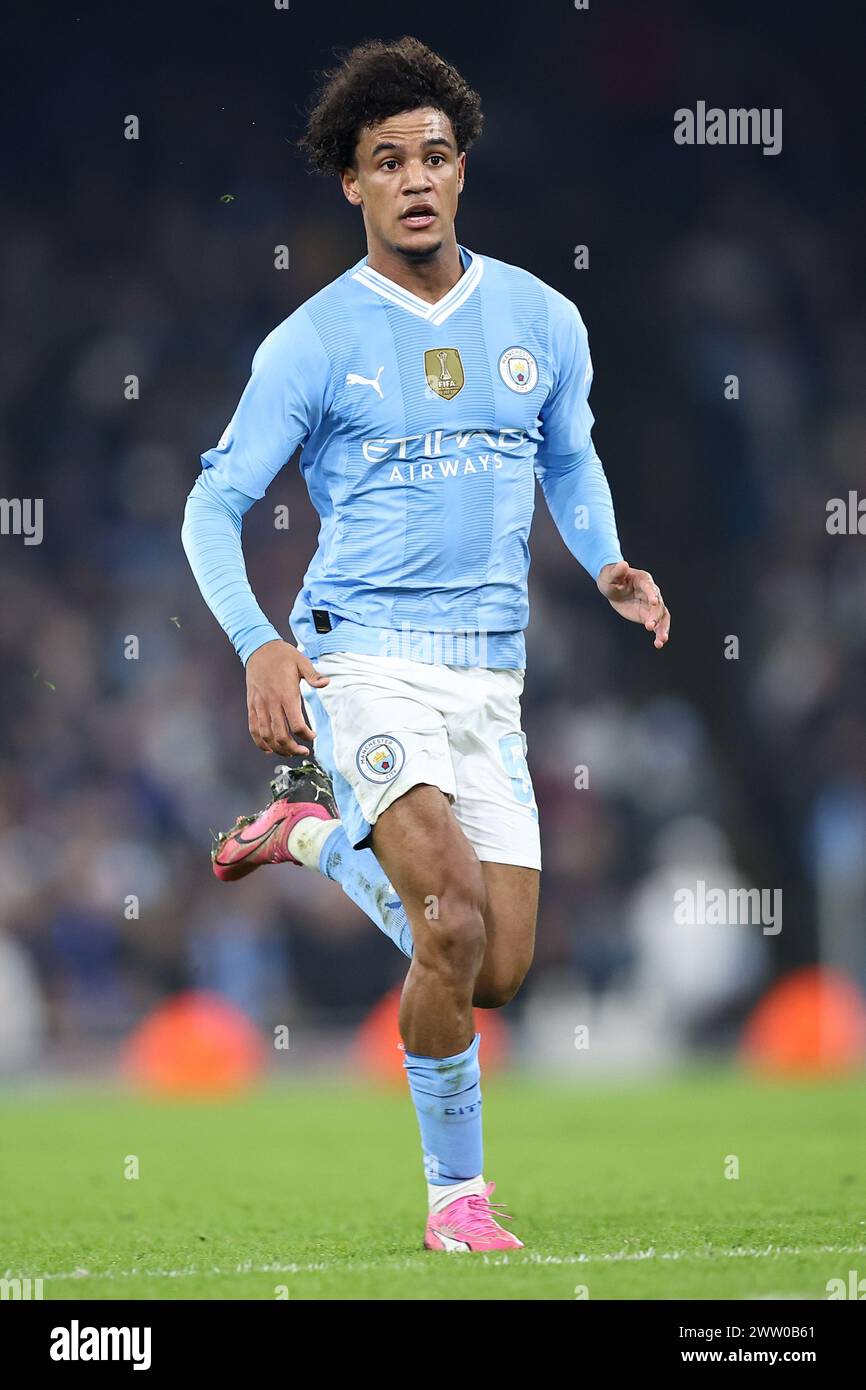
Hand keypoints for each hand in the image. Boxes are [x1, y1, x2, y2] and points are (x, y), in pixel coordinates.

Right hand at [245, 640, 329, 754]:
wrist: (259, 648)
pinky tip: (268, 749)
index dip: (306, 735)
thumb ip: (314, 676)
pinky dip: (259, 742)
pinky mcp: (252, 705)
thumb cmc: (282, 655)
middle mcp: (272, 703)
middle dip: (293, 748)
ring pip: (266, 736)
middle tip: (303, 751)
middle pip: (281, 735)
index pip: (296, 724)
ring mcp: (260, 705)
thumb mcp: (302, 662)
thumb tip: (326, 683)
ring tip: (289, 752)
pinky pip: (253, 728)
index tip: (312, 736)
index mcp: (286, 694)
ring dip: (278, 749)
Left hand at [597, 561, 670, 648]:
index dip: (652, 594)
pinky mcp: (649, 615)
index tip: (654, 602)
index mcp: (644, 580)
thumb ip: (617, 570)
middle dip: (655, 616)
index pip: (650, 587)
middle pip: (658, 605)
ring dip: (663, 628)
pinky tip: (659, 644)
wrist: (613, 586)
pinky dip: (659, 633)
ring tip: (661, 641)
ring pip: (662, 617)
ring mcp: (652, 605)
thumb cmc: (611, 577)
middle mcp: (652, 592)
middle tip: (650, 626)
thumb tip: (623, 564)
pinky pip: (658, 625)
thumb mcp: (610, 575)